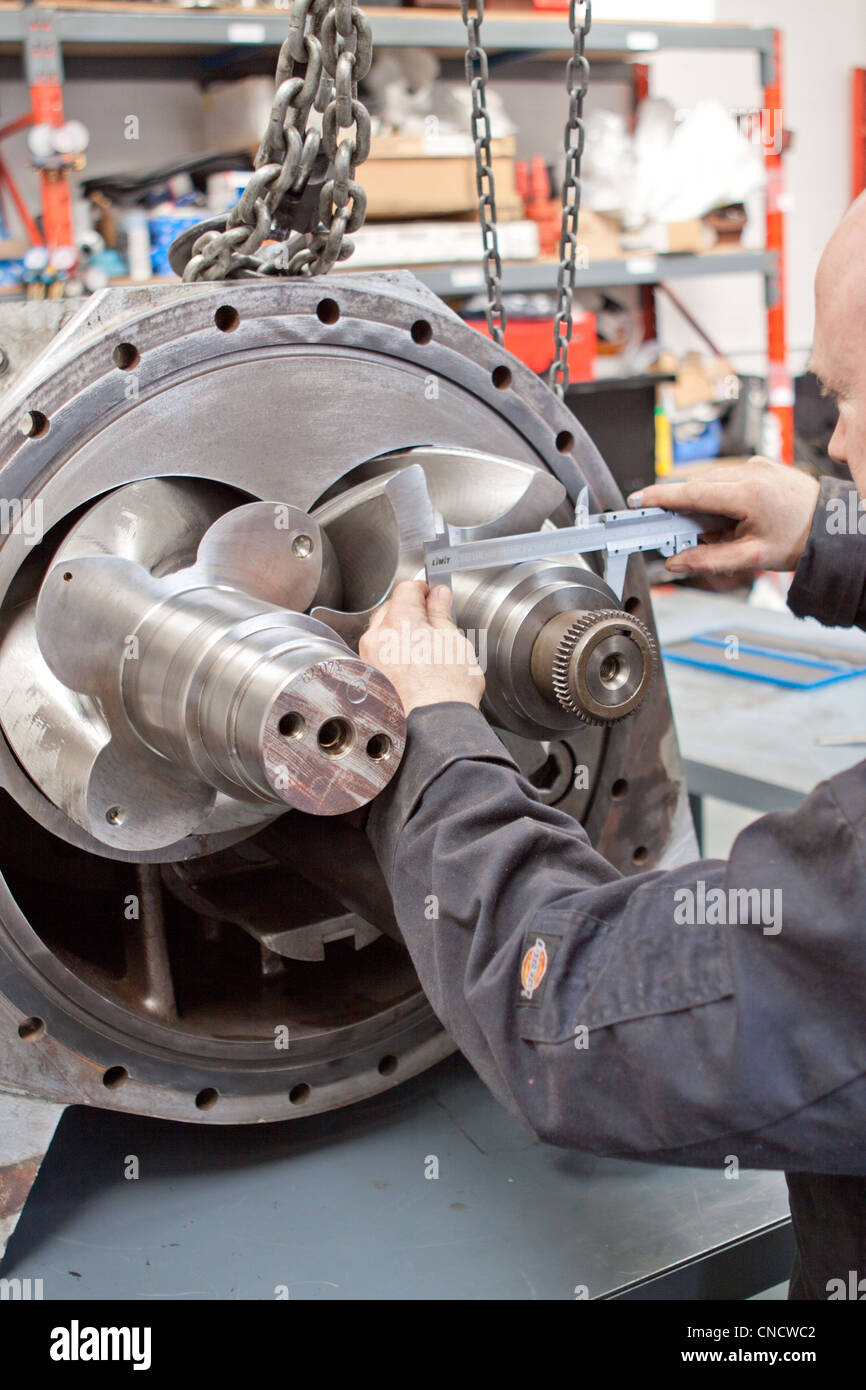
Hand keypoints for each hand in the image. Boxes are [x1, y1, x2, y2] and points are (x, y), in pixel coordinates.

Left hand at [359, 580, 485, 716]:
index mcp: (400, 621)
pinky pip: (380, 652)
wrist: (434, 727)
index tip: (434, 595)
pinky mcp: (370, 675)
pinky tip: (414, 664)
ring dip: (401, 632)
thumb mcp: (454, 641)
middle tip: (434, 621)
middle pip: (392, 608)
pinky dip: (394, 652)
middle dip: (411, 610)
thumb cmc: (447, 690)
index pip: (407, 589)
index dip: (423, 589)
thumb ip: (441, 614)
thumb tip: (439, 596)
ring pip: (384, 631)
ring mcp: (370, 657)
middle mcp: (378, 636)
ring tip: (426, 647)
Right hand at [631, 457, 820, 576]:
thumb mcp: (753, 558)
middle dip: (686, 510)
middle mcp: (751, 472)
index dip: (661, 497)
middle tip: (687, 536)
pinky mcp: (759, 464)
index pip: (692, 492)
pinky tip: (732, 518)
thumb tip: (676, 563)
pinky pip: (725, 478)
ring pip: (710, 481)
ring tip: (723, 531)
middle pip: (697, 486)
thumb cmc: (798, 540)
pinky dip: (718, 497)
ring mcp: (756, 465)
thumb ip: (709, 560)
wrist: (830, 524)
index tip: (639, 501)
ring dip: (703, 505)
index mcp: (749, 494)